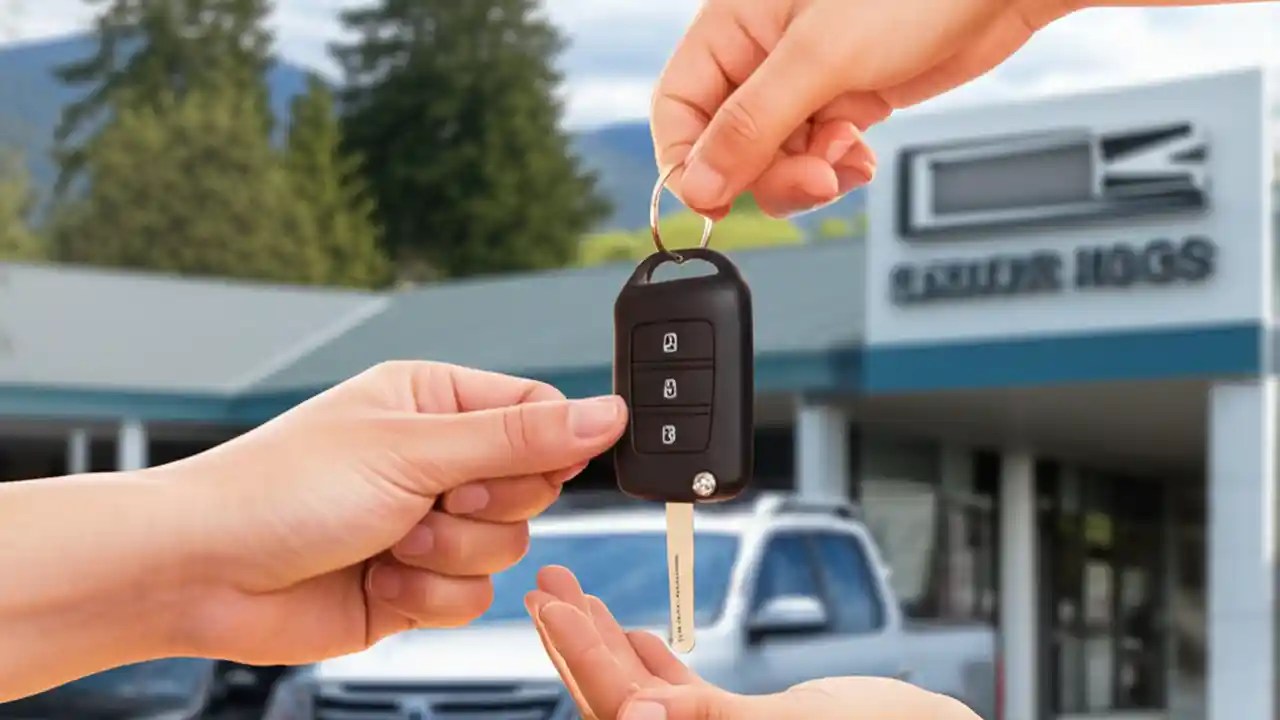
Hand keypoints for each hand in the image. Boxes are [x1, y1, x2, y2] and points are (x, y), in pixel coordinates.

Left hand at [164, 362, 625, 664]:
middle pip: (532, 488)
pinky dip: (430, 598)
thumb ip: (518, 438)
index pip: (538, 415)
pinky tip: (378, 579)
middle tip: (431, 502)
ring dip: (449, 557)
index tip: (510, 470)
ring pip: (508, 549)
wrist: (202, 574)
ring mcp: (427, 525)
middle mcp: (436, 460)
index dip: (544, 450)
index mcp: (435, 402)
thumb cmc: (280, 491)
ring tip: (389, 543)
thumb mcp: (412, 450)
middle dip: (483, 509)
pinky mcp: (415, 584)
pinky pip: (474, 597)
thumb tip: (606, 413)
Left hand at [524, 566, 978, 719]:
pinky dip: (653, 659)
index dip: (579, 657)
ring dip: (604, 640)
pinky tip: (633, 633)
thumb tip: (635, 715)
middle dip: (575, 641)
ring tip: (571, 594)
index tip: (551, 605)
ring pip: (640, 690)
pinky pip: (680, 692)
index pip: (619, 711)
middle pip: (614, 699)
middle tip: (546, 585)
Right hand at [653, 0, 1076, 218]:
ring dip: (807, 175)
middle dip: (768, 173)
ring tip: (845, 160)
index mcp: (733, 24)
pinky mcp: (846, 99)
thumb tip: (700, 182)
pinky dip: (836, 167)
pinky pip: (817, 154)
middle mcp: (763, 53)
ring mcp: (806, 79)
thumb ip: (752, 124)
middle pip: (729, 143)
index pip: (679, 106)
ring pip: (776, 157)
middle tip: (811, 181)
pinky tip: (860, 157)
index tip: (716, 201)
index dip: (690, 160)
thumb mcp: (820, 58)